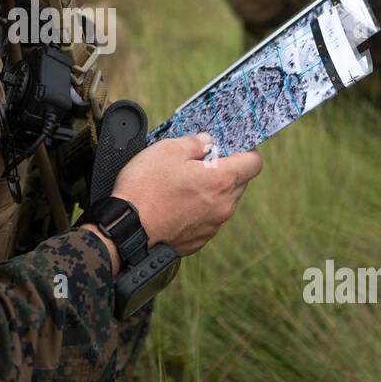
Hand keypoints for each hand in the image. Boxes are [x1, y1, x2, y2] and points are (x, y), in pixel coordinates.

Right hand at [109, 133, 262, 258]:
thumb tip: (206, 141)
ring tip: (184, 184)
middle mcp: (223, 206)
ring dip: (211, 192)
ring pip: (223, 203)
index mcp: (221, 181)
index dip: (246, 151)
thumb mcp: (166, 150)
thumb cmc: (145, 189)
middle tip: (201, 163)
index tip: (231, 147)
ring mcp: (212, 226)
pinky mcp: (199, 240)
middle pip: (240, 183)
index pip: (254, 163)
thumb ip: (193, 143)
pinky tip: (176, 204)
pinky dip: (199, 210)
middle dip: (227, 170)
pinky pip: (208, 220)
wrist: (126, 230)